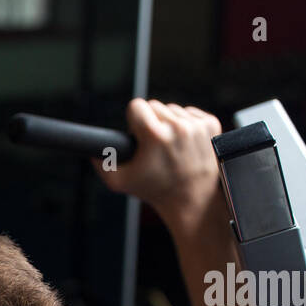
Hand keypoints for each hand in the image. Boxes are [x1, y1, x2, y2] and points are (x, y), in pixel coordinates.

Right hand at [93, 99, 223, 233]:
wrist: (192, 199)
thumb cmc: (155, 191)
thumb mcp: (120, 182)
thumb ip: (101, 164)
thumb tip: (94, 150)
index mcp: (156, 136)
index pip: (136, 105)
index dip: (133, 119)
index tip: (137, 133)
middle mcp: (178, 127)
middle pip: (155, 105)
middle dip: (151, 122)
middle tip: (154, 146)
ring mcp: (196, 125)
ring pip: (173, 109)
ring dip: (169, 124)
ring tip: (170, 148)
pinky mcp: (211, 124)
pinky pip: (190, 113)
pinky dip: (186, 124)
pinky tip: (184, 144)